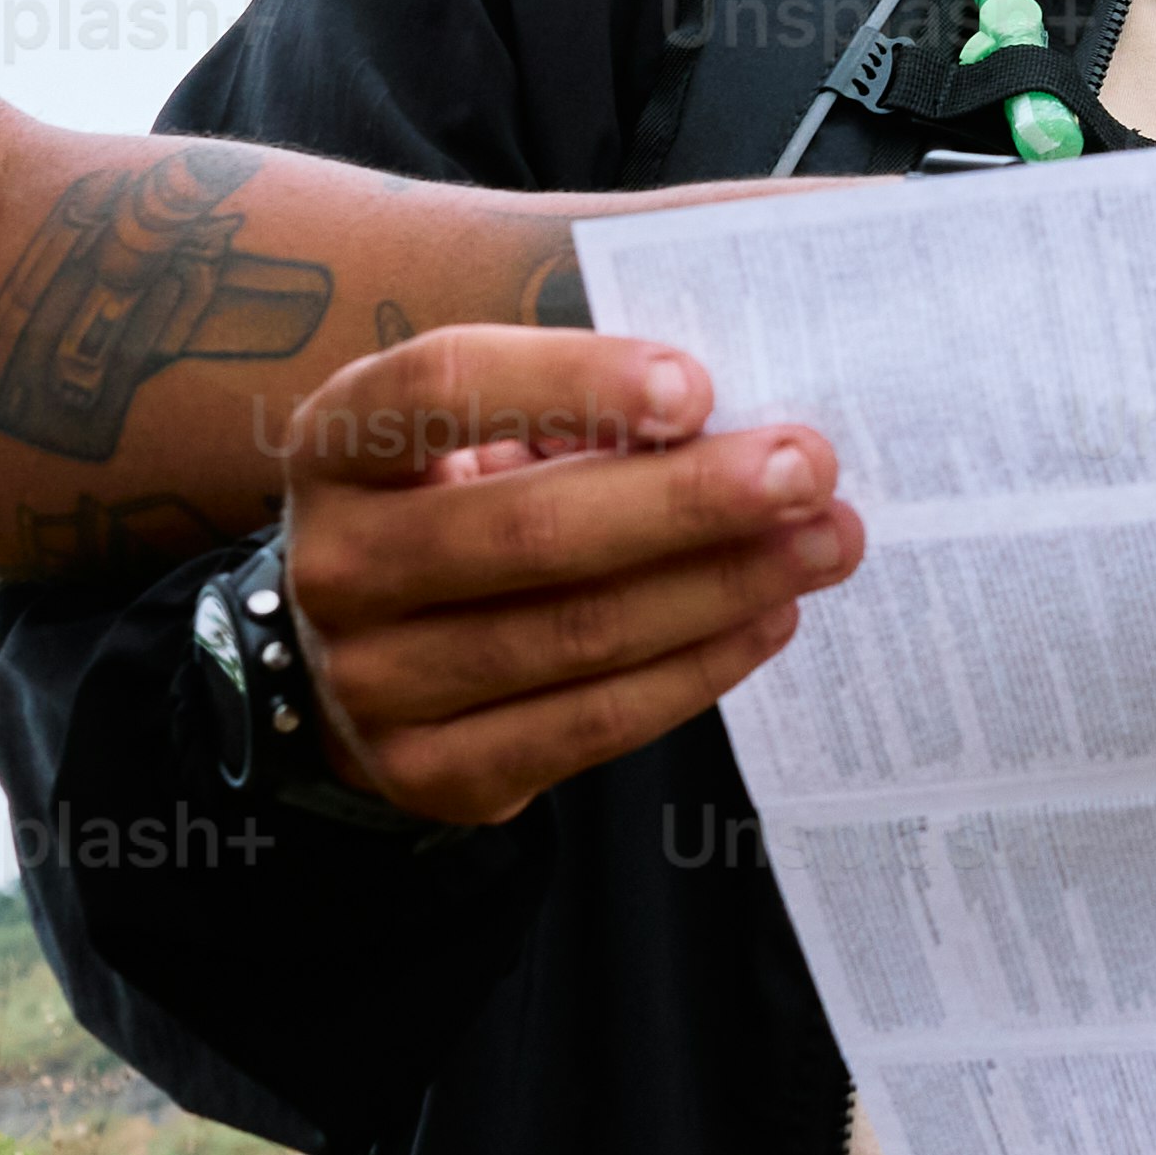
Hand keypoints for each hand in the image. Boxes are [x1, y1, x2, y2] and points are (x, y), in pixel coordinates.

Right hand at [270, 329, 858, 826]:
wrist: (372, 651)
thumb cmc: (456, 504)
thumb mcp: (475, 433)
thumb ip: (574, 410)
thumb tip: (736, 412)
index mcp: (335, 442)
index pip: (442, 387)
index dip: (572, 381)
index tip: (698, 386)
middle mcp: (333, 564)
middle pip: (528, 530)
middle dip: (690, 499)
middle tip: (807, 470)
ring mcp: (370, 682)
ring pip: (575, 633)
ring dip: (720, 585)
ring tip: (822, 543)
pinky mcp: (429, 772)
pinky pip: (590, 724)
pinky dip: (696, 669)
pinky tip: (767, 619)